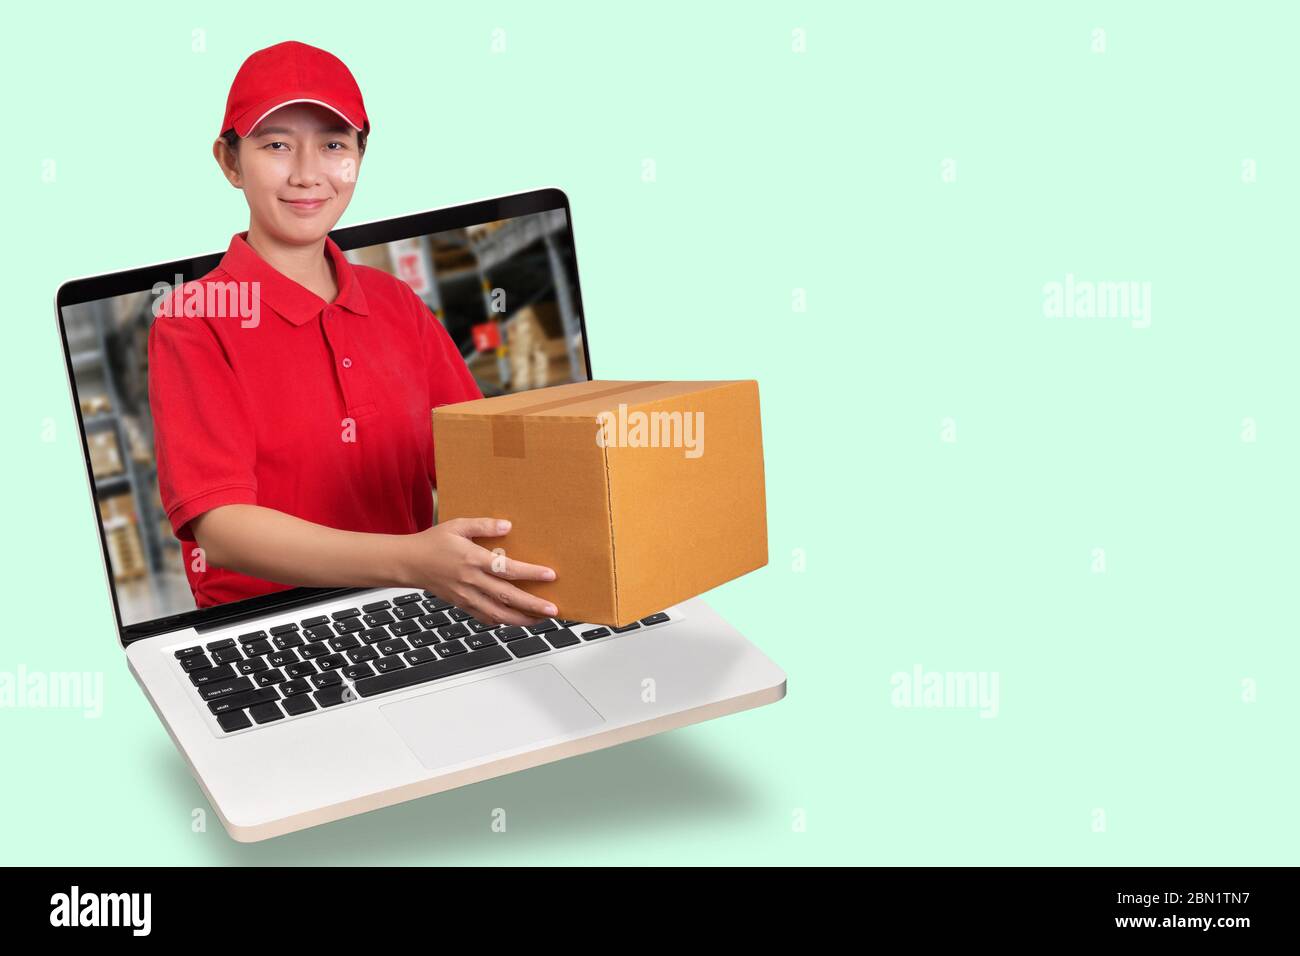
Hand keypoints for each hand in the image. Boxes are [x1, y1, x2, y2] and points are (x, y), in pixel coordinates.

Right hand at [399, 517, 557, 626]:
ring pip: (498, 613)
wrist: (409, 563)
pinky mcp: (462, 605)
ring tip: (541, 619)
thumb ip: (483, 525)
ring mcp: (466, 596)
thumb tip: (507, 526)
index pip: (507, 569)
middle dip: (532, 605)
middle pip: (507, 596)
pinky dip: (502, 622)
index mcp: (472, 559)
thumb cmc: (434, 542)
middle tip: (553, 609)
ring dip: (522, 619)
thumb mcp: (458, 525)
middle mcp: (471, 581)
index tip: (550, 575)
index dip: (530, 573)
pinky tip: (517, 621)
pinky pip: (485, 618)